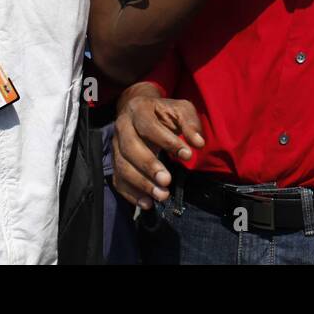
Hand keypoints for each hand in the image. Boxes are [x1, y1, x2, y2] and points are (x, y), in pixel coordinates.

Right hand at [111, 84, 204, 209]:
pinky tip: (147, 203)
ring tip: (161, 195)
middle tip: (167, 181)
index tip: (187, 155)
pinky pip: (118, 180)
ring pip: (122, 166)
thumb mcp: (181, 109)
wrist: (140, 111)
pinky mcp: (115, 162)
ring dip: (141, 184)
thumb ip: (190, 124)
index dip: (167, 141)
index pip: (149, 127)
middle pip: (130, 148)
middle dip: (149, 166)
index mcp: (138, 109)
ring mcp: (116, 146)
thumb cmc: (164, 112)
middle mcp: (122, 127)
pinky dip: (131, 194)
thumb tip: (198, 143)